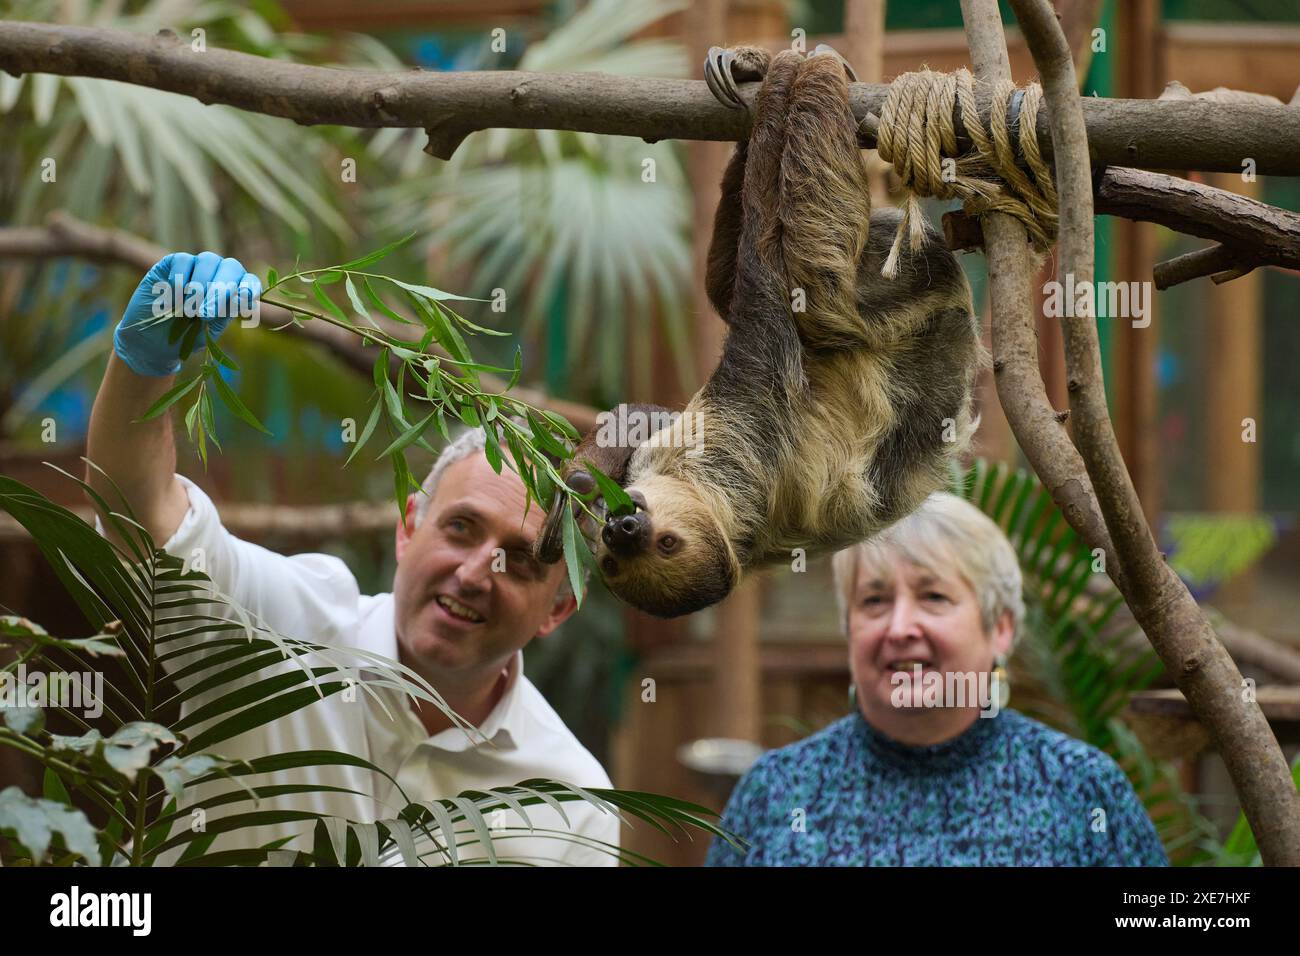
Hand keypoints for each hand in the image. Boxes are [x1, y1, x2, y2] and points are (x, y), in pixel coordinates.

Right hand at [113, 252, 260, 376]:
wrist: (153, 341)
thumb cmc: (186, 337)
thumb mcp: (208, 332)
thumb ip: (223, 315)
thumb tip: (235, 298)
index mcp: (234, 293)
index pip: (250, 282)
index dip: (250, 286)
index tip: (244, 298)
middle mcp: (218, 276)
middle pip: (231, 267)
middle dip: (221, 290)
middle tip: (206, 313)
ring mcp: (197, 267)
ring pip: (208, 260)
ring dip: (200, 286)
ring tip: (188, 310)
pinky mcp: (173, 263)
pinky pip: (183, 260)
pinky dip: (179, 279)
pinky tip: (172, 298)